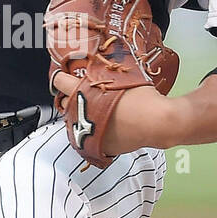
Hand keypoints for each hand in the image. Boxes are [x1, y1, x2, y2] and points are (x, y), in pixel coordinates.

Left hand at [51, 73, 173, 155]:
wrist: (156, 122)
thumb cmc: (143, 99)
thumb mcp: (123, 78)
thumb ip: (107, 76)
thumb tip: (104, 72)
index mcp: (84, 92)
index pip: (59, 81)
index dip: (60, 78)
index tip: (61, 77)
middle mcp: (81, 112)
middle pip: (64, 103)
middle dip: (70, 98)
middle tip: (79, 95)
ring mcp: (88, 131)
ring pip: (73, 123)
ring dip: (79, 116)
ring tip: (91, 111)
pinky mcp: (98, 145)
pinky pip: (86, 139)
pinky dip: (91, 133)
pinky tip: (101, 127)